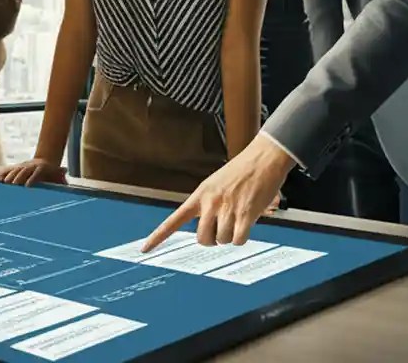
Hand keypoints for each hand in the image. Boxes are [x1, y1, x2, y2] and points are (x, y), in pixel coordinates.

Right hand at [0, 158, 66, 186]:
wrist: (46, 161)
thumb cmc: (53, 173)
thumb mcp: (59, 175)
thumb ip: (62, 176)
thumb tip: (65, 171)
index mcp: (42, 168)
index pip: (37, 172)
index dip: (32, 178)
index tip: (27, 186)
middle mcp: (31, 165)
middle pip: (24, 170)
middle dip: (18, 177)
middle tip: (12, 185)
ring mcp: (23, 166)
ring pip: (15, 169)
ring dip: (8, 175)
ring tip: (1, 182)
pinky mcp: (16, 167)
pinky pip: (8, 170)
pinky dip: (2, 174)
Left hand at [141, 134, 294, 252]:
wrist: (262, 158)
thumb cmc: (241, 171)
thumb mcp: (215, 184)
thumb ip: (208, 205)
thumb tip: (209, 229)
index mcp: (200, 195)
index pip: (173, 220)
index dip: (158, 237)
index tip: (144, 249)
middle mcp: (210, 203)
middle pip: (202, 238)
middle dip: (212, 240)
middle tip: (221, 231)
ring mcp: (227, 208)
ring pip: (222, 240)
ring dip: (231, 235)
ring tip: (238, 218)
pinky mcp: (245, 213)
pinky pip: (238, 240)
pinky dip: (242, 237)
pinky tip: (247, 223)